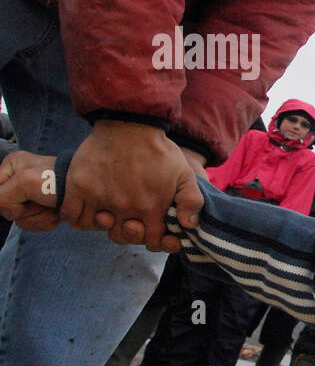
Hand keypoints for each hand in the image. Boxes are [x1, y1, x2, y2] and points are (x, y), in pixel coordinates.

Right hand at [0, 151, 60, 231]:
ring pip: (21, 220)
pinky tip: (57, 215)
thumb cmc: (60, 182)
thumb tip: (0, 207)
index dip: (8, 202)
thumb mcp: (24, 183)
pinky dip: (46, 223)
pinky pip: (34, 224)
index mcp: (12, 166)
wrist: (90, 193)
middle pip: (7, 209)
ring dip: (39, 219)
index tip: (25, 198)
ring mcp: (32, 195)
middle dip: (27, 212)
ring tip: (53, 208)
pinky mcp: (45, 207)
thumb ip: (1, 197)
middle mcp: (19, 179)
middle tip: (42, 202)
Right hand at [62, 121, 204, 251]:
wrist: (130, 124)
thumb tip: (188, 226)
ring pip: (97, 228)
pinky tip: (88, 208)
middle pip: (122, 236)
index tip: (150, 229)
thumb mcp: (185, 174)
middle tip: (129, 218)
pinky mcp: (79, 186)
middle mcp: (125, 208)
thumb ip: (191, 201)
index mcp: (151, 209)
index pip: (151, 242)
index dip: (153, 239)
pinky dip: (78, 217)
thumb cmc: (160, 150)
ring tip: (109, 212)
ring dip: (103, 224)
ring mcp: (100, 198)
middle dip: (129, 231)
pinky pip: (72, 215)